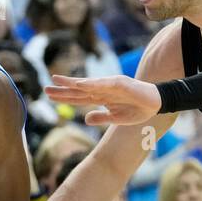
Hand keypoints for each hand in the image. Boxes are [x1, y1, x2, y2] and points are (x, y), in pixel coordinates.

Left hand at [44, 73, 162, 126]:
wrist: (156, 104)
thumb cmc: (137, 110)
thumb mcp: (116, 118)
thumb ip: (100, 118)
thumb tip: (85, 119)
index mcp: (101, 99)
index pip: (78, 97)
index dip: (64, 96)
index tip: (49, 96)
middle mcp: (102, 90)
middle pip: (79, 90)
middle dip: (62, 89)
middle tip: (45, 88)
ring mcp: (110, 86)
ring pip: (87, 84)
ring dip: (72, 83)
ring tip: (58, 81)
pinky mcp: (120, 83)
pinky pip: (103, 84)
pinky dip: (91, 84)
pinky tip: (79, 84)